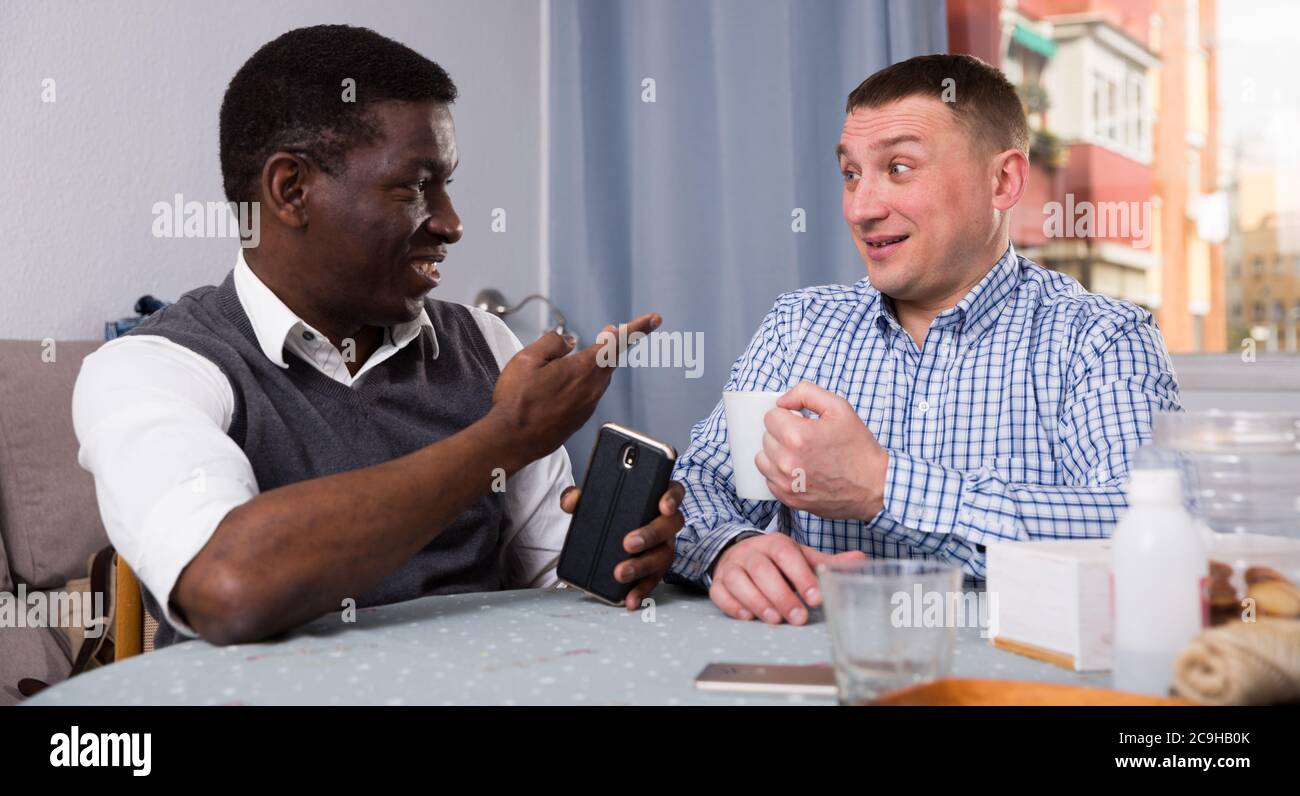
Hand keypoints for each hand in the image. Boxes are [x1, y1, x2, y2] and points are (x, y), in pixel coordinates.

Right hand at [491, 313, 660, 461]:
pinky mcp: (579, 419)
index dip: (638, 328)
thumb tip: (567, 341)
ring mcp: (587, 406)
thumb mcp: (528, 359)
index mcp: (583, 369)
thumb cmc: (517, 401)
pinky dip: (587, 381)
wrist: (513, 440)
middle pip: (611, 360)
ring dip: (599, 362)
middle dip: (613, 343)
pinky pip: (590, 393)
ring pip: (601, 378)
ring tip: (591, 353)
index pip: (617, 342)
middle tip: (609, 331)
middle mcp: (592, 388)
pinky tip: (573, 380)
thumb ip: (552, 343)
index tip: (654, 318)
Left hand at [560, 480, 683, 609]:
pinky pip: (653, 580)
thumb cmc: (611, 511)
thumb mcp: (596, 500)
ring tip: (620, 573)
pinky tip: (630, 600)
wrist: (610, 534)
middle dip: (651, 535)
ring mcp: (663, 547)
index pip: (674, 492)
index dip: (672, 498)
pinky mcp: (656, 569)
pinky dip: (641, 591)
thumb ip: (581, 496)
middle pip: (670, 526)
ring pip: (663, 556)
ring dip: (642, 567)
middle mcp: (666, 523)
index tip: (663, 506)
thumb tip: (570, 502)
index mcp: (655, 499)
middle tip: (629, 544)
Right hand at [709, 533, 865, 623]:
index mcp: (774, 543)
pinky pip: (719, 593)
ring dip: (756, 601)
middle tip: (798, 617)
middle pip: (762, 570)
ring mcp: (731, 567)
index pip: (786, 555)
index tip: (815, 598)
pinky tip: (747, 617)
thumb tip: (861, 559)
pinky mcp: (717, 582)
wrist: (739, 552)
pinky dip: (732, 606)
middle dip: (781, 595)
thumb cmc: (775, 560)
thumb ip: (826, 562)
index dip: (801, 575)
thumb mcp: (801, 557)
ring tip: (774, 620)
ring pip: (738, 580)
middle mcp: (751, 552)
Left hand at [755, 381, 887, 520]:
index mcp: (797, 436)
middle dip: (782, 434)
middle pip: (766, 437)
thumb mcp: (839, 408)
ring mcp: (786, 483)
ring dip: (777, 454)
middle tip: (806, 439)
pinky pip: (769, 479)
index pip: (770, 417)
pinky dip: (780, 474)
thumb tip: (782, 401)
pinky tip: (800, 471)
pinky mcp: (788, 499)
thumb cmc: (858, 448)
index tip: (801, 422)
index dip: (787, 416)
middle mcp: (786, 462)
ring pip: (763, 459)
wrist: (874, 486)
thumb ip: (806, 393)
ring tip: (801, 455)